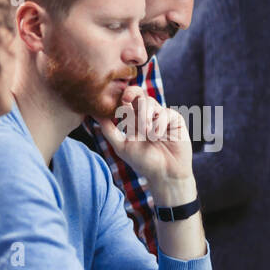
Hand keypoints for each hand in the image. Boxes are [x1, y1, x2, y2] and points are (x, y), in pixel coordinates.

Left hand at [98, 85, 193, 199]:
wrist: (165, 175)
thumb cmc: (143, 162)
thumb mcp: (121, 146)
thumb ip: (108, 130)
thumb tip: (94, 113)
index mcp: (134, 119)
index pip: (126, 100)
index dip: (121, 96)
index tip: (118, 103)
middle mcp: (147, 115)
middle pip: (138, 94)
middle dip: (131, 94)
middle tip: (126, 101)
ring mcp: (161, 116)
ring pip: (150, 102)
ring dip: (145, 116)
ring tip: (146, 132)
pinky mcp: (175, 120)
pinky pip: (166, 113)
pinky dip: (160, 123)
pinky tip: (158, 135)